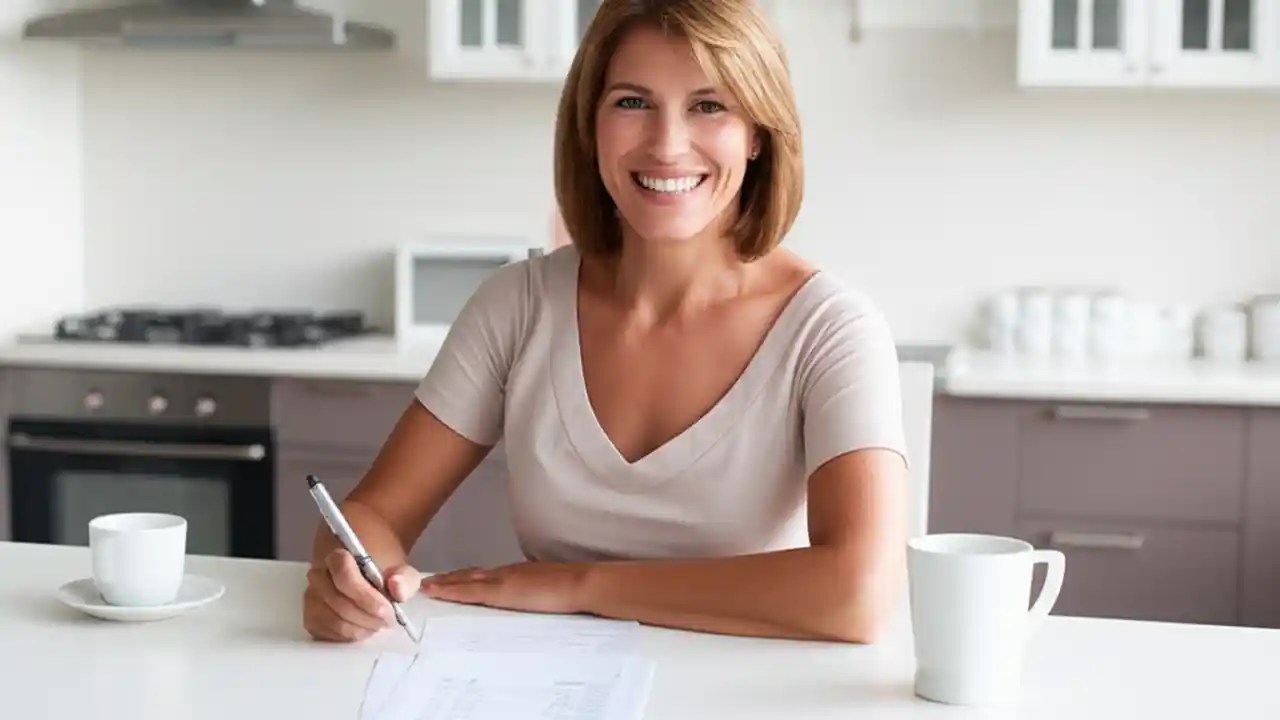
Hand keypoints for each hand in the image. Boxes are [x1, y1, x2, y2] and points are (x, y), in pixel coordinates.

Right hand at [303, 548, 422, 641]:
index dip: (365, 596)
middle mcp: (318, 576)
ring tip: (377, 625)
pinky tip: (363, 630)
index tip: (387, 609)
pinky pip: (326, 633)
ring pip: (332, 620)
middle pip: (338, 602)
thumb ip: (405, 578)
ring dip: (359, 628)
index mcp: (338, 557)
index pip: (343, 575)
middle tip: (387, 621)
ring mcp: (312, 598)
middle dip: (366, 617)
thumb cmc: (382, 573)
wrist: (365, 574)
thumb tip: (396, 587)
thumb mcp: (401, 571)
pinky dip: (347, 636)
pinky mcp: (312, 618)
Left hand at [421, 562, 587, 614]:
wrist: (579, 583)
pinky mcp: (500, 591)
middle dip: (449, 578)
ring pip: (464, 580)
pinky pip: (468, 591)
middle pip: (470, 574)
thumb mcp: (548, 588)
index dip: (466, 576)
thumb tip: (532, 598)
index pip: (485, 574)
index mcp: (517, 573)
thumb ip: (536, 591)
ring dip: (444, 582)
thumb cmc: (571, 589)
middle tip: (428, 581)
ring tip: (426, 586)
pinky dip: (449, 590)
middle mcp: (505, 572)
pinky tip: (435, 592)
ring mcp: (501, 580)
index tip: (450, 578)